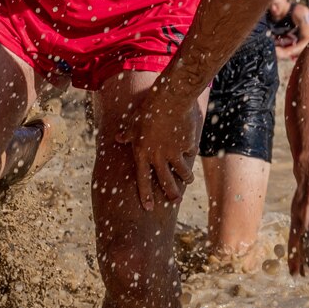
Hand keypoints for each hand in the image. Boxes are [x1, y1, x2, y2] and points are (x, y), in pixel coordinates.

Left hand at [128, 92, 205, 210]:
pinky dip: (190, 154)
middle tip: (175, 200)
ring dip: (186, 178)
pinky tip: (191, 152)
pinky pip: (190, 153)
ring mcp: (174, 152)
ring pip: (182, 172)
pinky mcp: (187, 145)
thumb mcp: (133, 122)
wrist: (170, 100)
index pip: (143, 180)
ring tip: (187, 181)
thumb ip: (126, 134)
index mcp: (142, 154)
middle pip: (166, 182)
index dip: (145, 195)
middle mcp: (158, 157)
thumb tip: (118, 138)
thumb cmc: (148, 110)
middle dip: (171, 193)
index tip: (148, 208)